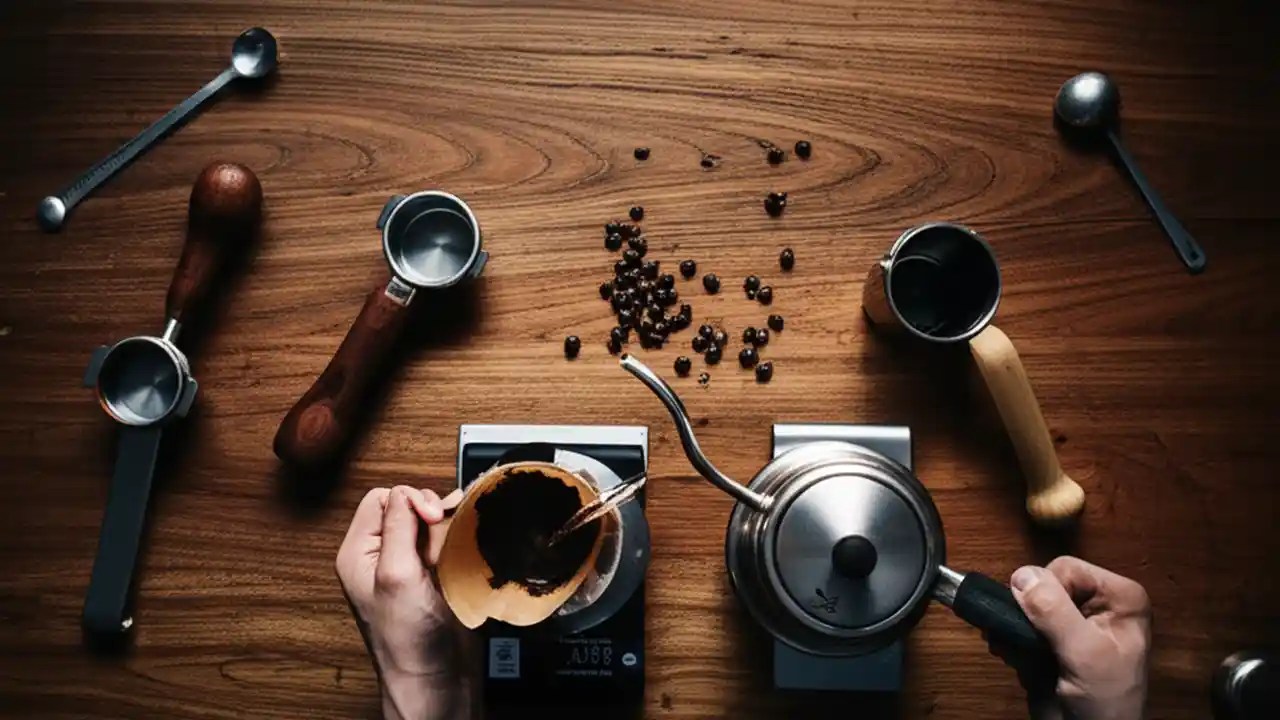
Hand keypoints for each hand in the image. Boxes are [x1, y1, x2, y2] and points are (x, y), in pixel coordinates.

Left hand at [336, 485, 469, 719]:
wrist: (435, 677)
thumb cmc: (407, 639)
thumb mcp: (397, 575)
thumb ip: (399, 527)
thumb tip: (404, 493)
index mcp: (358, 553)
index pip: (381, 499)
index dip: (409, 499)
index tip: (430, 517)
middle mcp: (380, 556)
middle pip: (407, 507)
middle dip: (431, 514)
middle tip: (443, 534)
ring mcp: (407, 567)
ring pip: (429, 524)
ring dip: (446, 529)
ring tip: (453, 548)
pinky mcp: (431, 577)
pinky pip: (444, 544)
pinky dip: (457, 543)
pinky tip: (463, 554)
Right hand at [1006, 556, 1151, 719]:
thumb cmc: (1105, 702)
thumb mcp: (1085, 653)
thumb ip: (1055, 612)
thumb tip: (1021, 575)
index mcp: (1119, 597)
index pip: (1067, 568)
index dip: (1049, 591)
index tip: (1046, 624)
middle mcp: (1098, 603)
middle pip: (1045, 583)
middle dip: (1030, 610)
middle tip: (1029, 638)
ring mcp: (1073, 623)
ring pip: (1028, 603)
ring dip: (1015, 624)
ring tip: (1015, 646)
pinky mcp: (1052, 642)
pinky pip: (1021, 624)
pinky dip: (1010, 637)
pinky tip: (1009, 652)